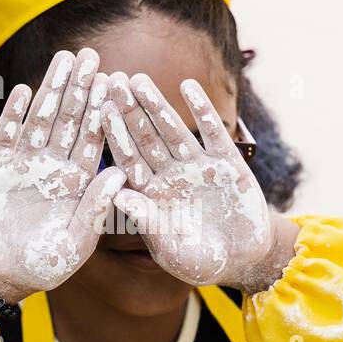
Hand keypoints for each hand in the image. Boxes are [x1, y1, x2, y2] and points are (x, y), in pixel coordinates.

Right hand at [0, 49, 124, 302]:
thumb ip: (96, 208)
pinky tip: (26, 91)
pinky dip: (16, 114)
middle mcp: (54, 166)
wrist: (1, 274)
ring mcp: (26, 164)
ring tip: (62, 59)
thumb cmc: (46, 264)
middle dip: (79, 87)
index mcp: (79, 181)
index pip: (94, 139)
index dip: (102, 110)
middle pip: (69, 120)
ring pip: (42, 120)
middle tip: (90, 55)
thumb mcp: (77, 242)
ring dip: (52, 90)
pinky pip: (8, 136)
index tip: (114, 82)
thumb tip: (119, 173)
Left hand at [99, 72, 284, 291]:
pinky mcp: (226, 163)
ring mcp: (196, 166)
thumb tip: (116, 194)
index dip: (113, 135)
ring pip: (172, 130)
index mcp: (149, 194)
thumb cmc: (199, 261)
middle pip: (145, 137)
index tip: (98, 110)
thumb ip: (147, 221)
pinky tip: (189, 87)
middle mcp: (168, 175)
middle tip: (114, 81)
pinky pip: (212, 133)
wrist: (243, 261)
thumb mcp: (171, 248)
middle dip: (129, 110)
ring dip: (157, 105)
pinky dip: (201, 111)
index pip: (127, 159)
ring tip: (140, 80)